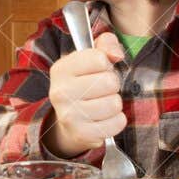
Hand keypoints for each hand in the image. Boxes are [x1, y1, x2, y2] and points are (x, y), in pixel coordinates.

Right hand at [46, 32, 125, 157]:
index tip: (98, 70)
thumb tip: (116, 55)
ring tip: (102, 104)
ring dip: (114, 103)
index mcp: (61, 69)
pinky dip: (116, 121)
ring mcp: (69, 115)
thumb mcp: (91, 58)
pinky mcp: (81, 134)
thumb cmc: (84, 83)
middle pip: (110, 82)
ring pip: (115, 103)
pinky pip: (117, 123)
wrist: (68, 122)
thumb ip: (106, 44)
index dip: (106, 64)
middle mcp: (60, 92)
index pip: (100, 58)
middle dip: (112, 85)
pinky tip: (104, 118)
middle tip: (101, 90)